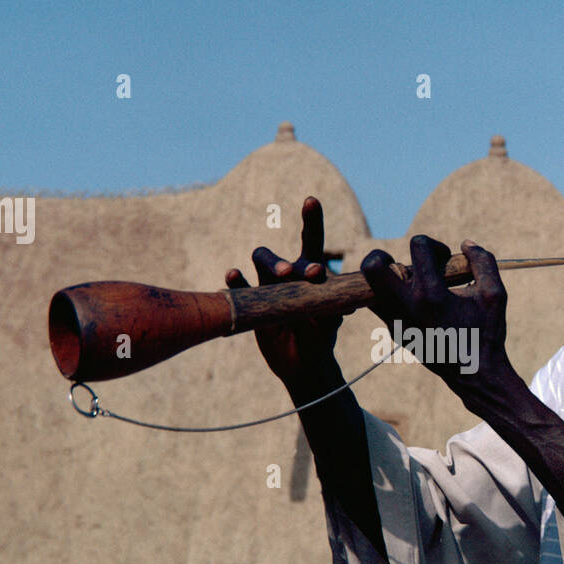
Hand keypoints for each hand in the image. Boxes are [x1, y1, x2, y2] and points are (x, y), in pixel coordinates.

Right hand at [225, 196, 342, 390]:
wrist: (302, 363)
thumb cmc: (320, 337)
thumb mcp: (329, 325)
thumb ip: (330, 314)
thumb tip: (329, 309)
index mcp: (309, 271)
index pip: (311, 241)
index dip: (311, 219)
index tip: (310, 201)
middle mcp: (286, 274)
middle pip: (280, 256)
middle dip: (288, 261)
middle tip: (305, 273)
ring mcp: (267, 287)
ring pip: (261, 262)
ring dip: (270, 263)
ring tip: (282, 273)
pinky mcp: (251, 303)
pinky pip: (240, 288)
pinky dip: (236, 280)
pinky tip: (233, 275)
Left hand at [361, 234, 513, 399]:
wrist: (474, 373)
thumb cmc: (486, 332)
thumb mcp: (495, 294)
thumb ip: (483, 261)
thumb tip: (465, 244)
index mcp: (432, 295)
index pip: (418, 246)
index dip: (433, 244)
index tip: (443, 259)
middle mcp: (407, 307)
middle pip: (371, 267)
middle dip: (385, 257)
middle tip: (404, 266)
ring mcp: (396, 322)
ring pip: (369, 288)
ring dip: (386, 278)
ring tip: (411, 284)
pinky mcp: (394, 331)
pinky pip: (381, 304)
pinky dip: (393, 295)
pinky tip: (416, 301)